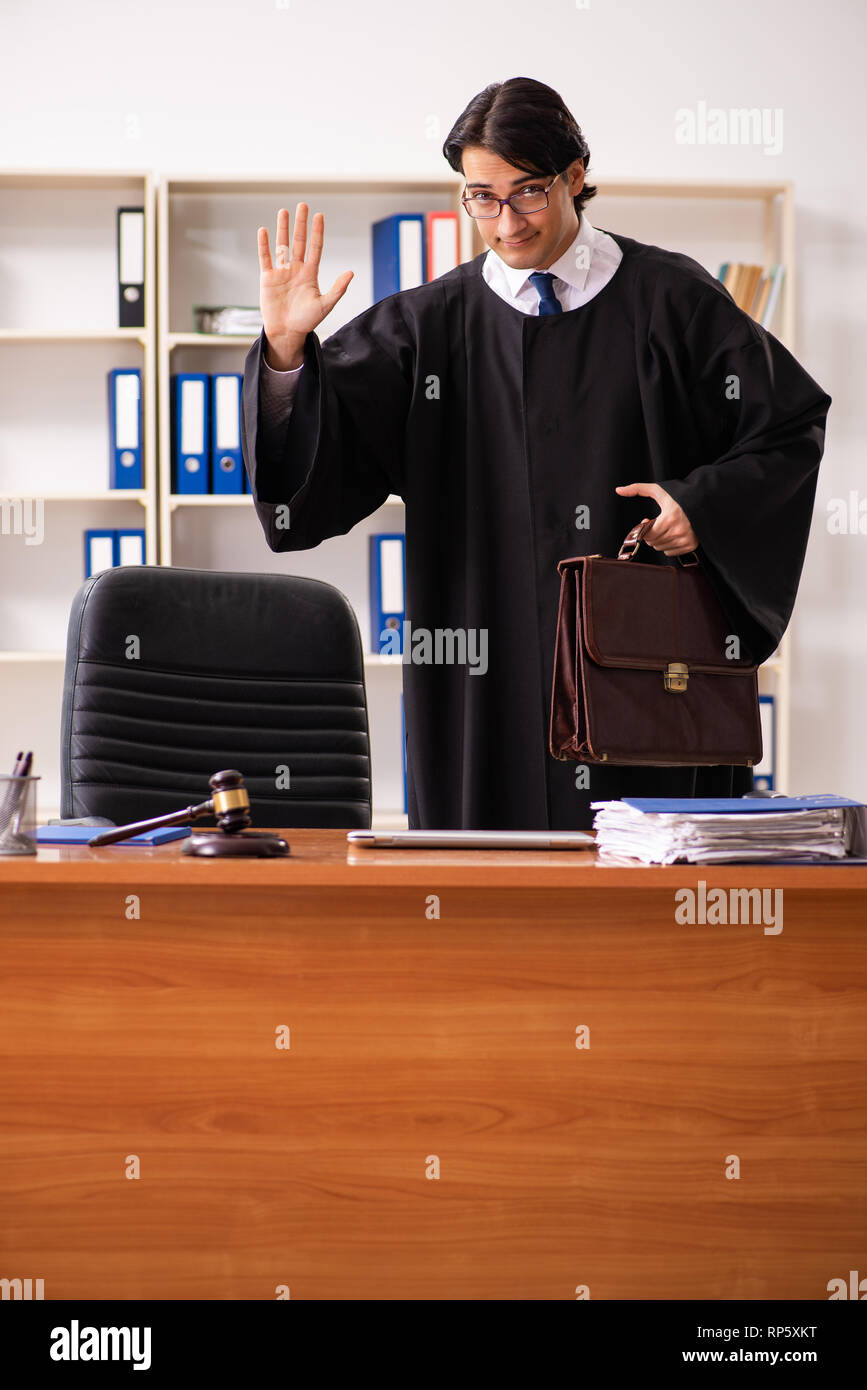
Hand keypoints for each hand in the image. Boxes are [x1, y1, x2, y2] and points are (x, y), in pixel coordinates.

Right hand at [257, 204, 353, 367]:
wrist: (287, 332)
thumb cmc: (306, 321)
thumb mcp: (325, 305)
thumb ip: (338, 288)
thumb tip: (351, 272)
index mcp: (310, 273)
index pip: (315, 248)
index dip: (317, 232)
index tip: (320, 216)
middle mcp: (296, 268)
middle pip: (299, 241)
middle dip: (301, 224)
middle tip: (303, 205)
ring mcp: (281, 272)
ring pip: (282, 245)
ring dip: (283, 228)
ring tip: (284, 212)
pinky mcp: (267, 278)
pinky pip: (265, 257)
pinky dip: (264, 245)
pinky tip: (264, 231)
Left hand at [614, 482, 698, 555]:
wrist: (702, 503)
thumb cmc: (679, 497)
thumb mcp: (659, 491)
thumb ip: (637, 488)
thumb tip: (618, 490)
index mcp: (669, 518)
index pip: (647, 534)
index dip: (645, 528)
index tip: (648, 520)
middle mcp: (678, 530)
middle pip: (653, 542)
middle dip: (651, 534)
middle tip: (657, 524)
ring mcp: (685, 539)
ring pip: (660, 548)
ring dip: (659, 540)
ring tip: (666, 529)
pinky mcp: (691, 545)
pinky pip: (670, 552)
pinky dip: (669, 546)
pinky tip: (673, 535)